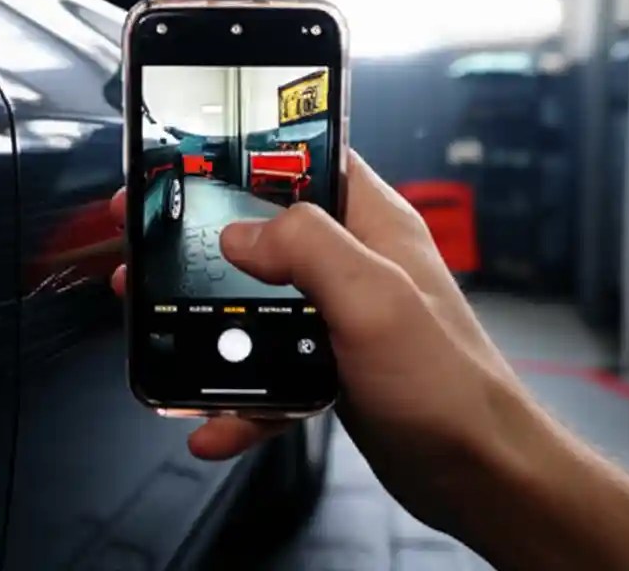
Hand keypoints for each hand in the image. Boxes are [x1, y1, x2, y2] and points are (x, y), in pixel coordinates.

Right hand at [109, 153, 528, 497]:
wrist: (480, 476)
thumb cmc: (450, 385)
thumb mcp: (375, 298)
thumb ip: (308, 248)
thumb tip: (239, 233)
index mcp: (371, 224)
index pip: (303, 159)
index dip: (244, 152)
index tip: (185, 161)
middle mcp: (353, 264)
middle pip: (261, 232)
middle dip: (199, 242)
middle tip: (148, 246)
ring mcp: (338, 317)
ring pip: (253, 305)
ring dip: (204, 323)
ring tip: (156, 328)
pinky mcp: (330, 369)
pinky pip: (266, 372)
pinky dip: (235, 396)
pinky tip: (213, 423)